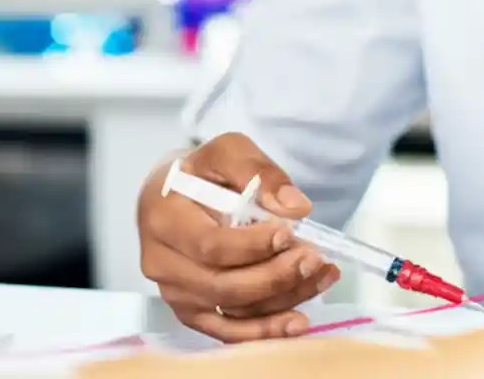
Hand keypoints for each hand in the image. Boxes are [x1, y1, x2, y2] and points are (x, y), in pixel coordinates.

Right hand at [138, 132, 340, 341]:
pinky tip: (298, 321)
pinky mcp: (191, 312)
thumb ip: (260, 172)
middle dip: (275, 275)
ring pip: (232, 309)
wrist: (181, 195)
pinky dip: (265, 331)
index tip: (289, 233)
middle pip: (222, 284)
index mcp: (163, 217)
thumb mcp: (230, 152)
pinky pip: (228, 331)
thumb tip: (295, 208)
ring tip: (322, 275)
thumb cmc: (205, 171)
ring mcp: (175, 292)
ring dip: (283, 298)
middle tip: (314, 258)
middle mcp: (161, 262)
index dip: (252, 246)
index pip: (209, 245)